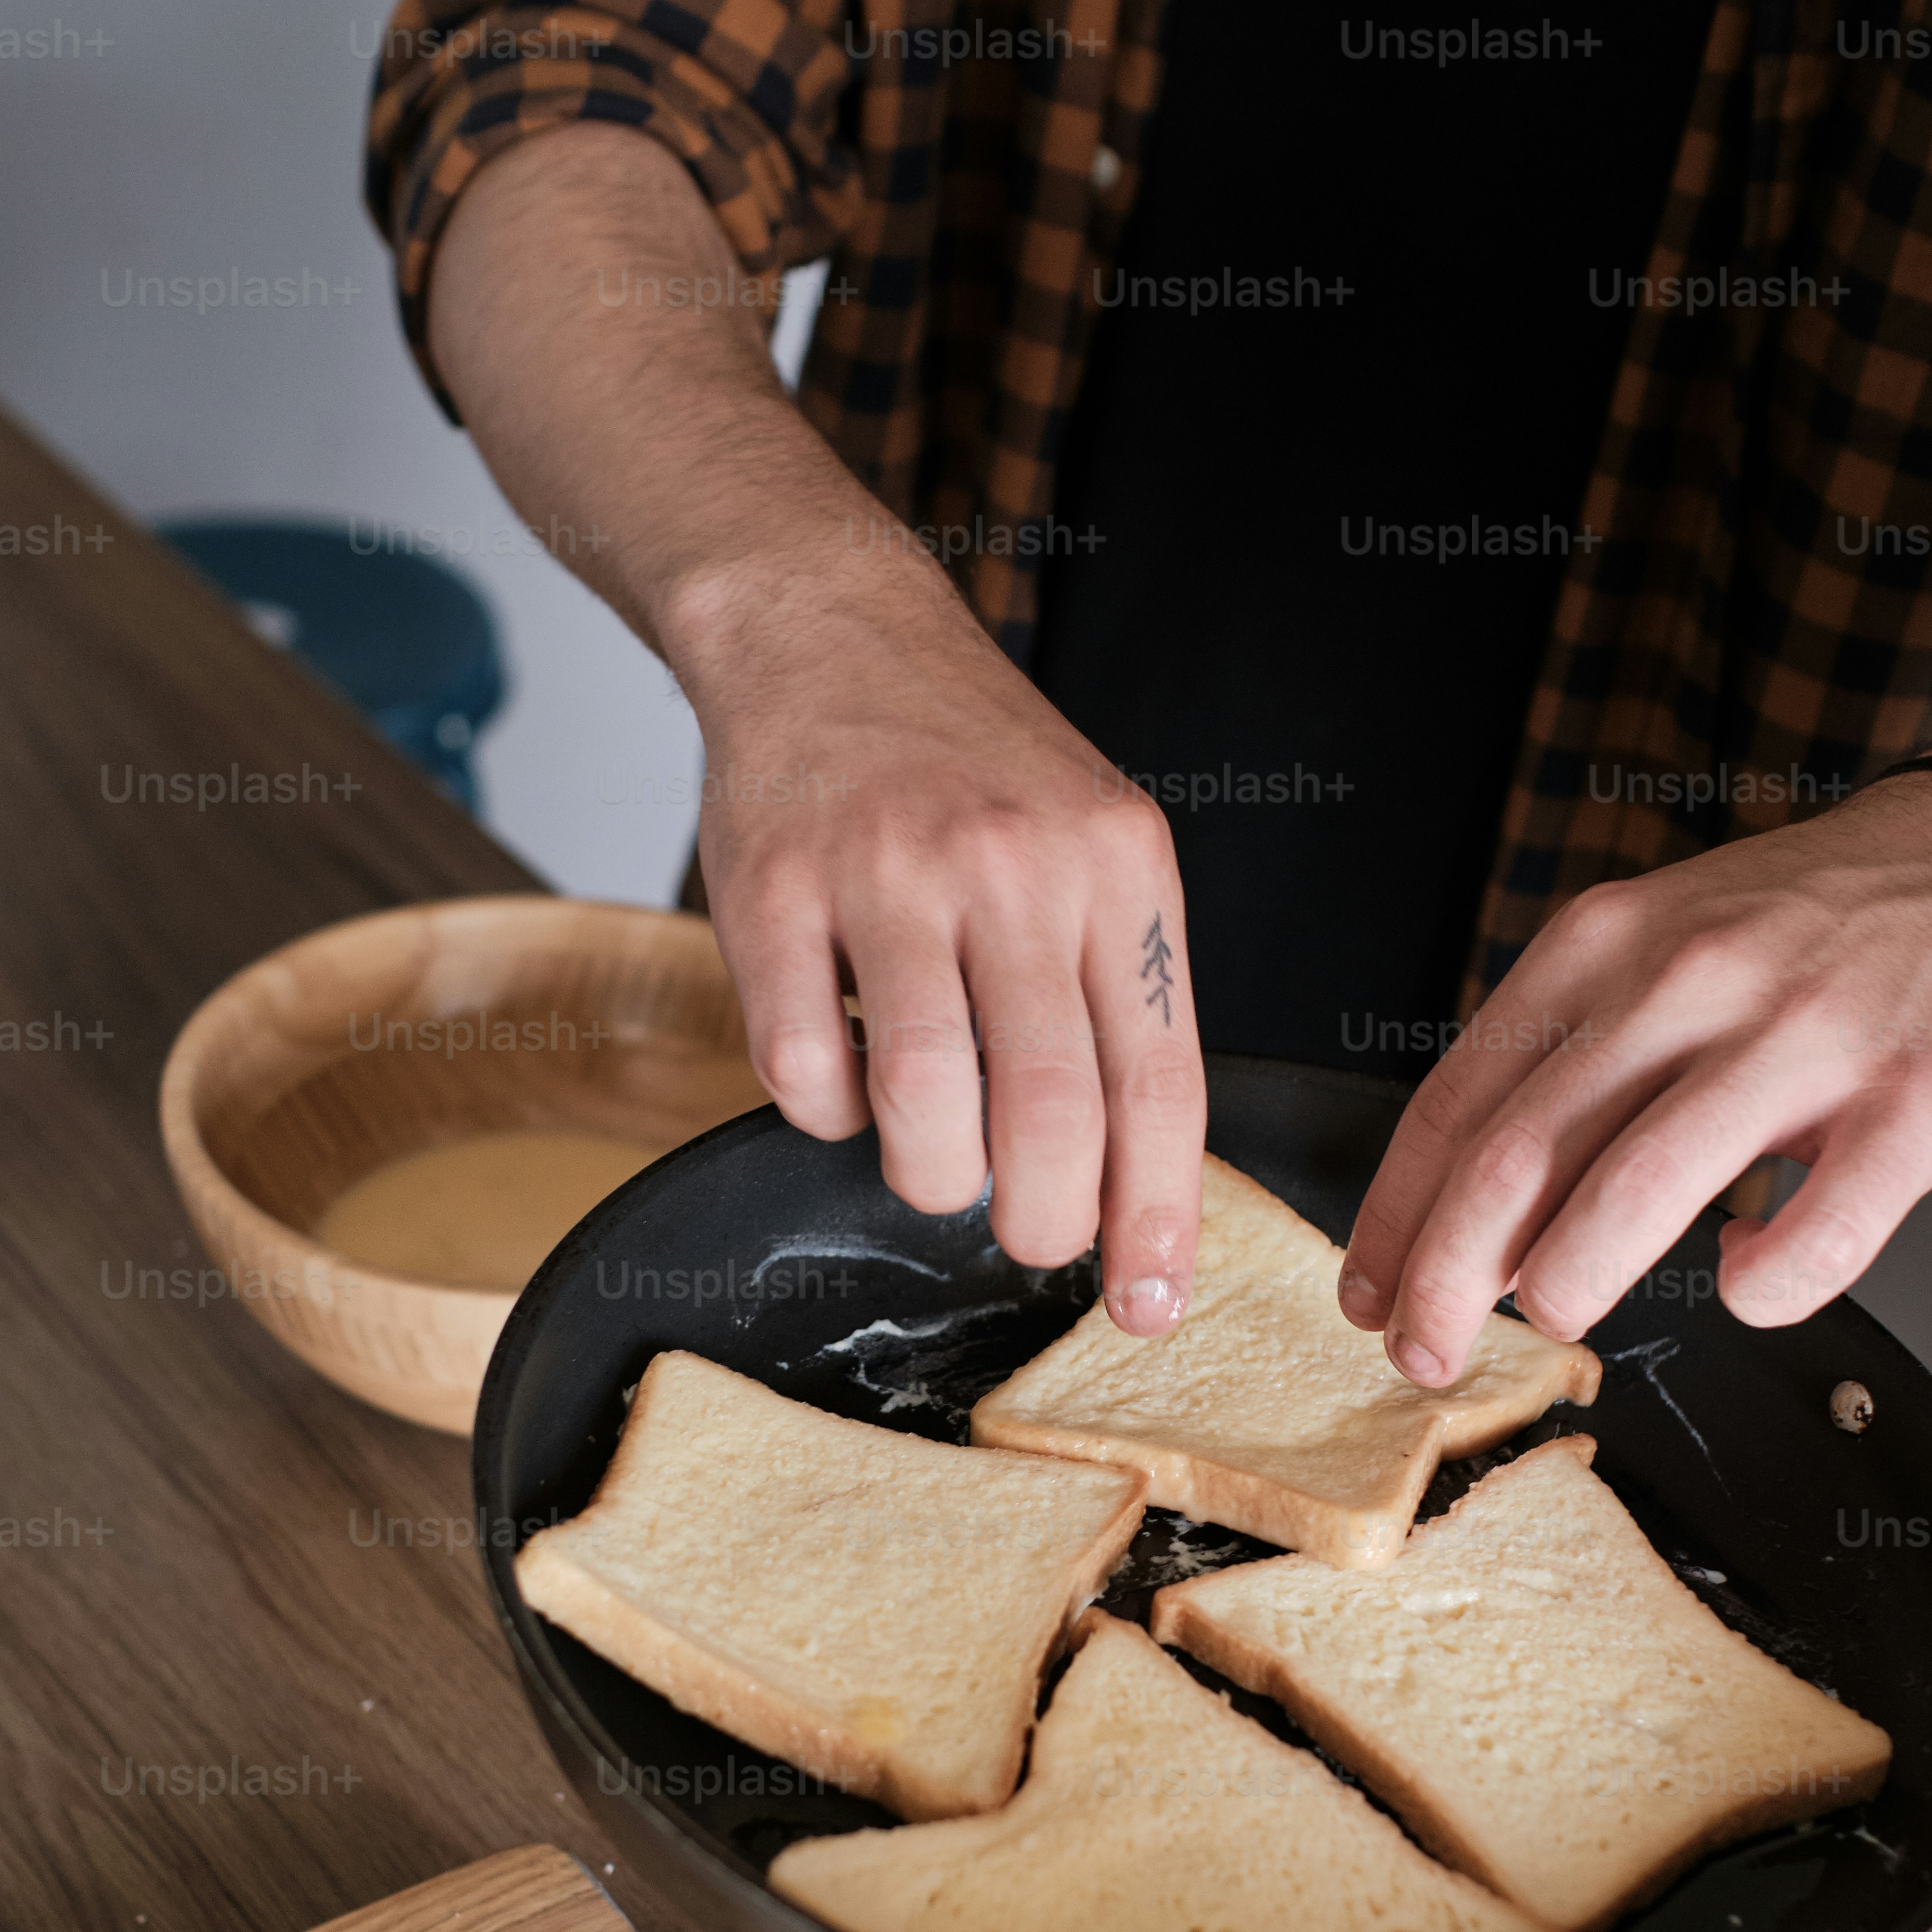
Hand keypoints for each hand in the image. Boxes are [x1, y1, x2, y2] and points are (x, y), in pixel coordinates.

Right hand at [682, 541, 1204, 1329]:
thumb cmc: (974, 768)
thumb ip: (1118, 994)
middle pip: (1048, 1111)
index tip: (1148, 1304)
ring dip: (932, 1177)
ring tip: (936, 1166)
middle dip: (1045, 1220)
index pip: (1161, 1081)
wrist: (829, 627)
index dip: (1158, 1215)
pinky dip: (823, 1114)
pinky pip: (800, 1068)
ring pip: (923, 1103)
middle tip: (1030, 1239)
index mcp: (1116, 868)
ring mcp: (886, 874)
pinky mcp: (771, 888)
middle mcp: (1012, 866)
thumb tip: (1137, 1181)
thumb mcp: (1093, 848)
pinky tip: (841, 1078)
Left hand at [1338, 780, 1931, 1382]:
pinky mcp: (1911, 1103)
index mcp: (1605, 947)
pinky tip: (1747, 1280)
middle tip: (1424, 1352)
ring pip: (1640, 1193)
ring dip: (1571, 1283)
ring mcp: (1803, 1039)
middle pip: (1522, 1156)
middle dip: (1450, 1280)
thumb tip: (1476, 1223)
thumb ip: (1563, 1068)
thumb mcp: (1650, 953)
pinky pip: (1814, 1239)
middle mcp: (1690, 982)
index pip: (1458, 1102)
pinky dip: (1763, 1288)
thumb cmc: (1799, 929)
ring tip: (1556, 1319)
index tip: (1370, 1295)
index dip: (1396, 1220)